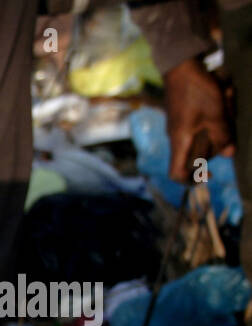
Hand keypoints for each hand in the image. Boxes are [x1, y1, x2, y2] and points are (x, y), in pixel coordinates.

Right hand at [164, 58, 232, 182]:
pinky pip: (202, 121)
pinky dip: (215, 113)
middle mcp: (177, 137)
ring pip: (203, 134)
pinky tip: (223, 94)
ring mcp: (180, 125)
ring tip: (228, 99)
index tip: (210, 172)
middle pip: (197, 152)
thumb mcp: (216, 114)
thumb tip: (230, 154)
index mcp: (180, 141)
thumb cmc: (197, 91)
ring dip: (219, 122)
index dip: (192, 179)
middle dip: (217, 141)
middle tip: (229, 121)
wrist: (181, 65)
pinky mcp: (185, 113)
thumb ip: (223, 136)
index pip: (177, 173)